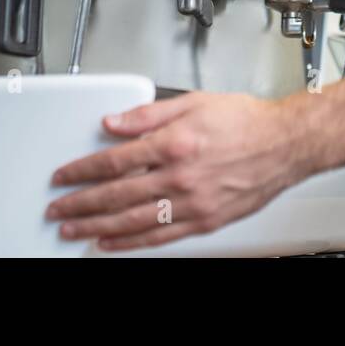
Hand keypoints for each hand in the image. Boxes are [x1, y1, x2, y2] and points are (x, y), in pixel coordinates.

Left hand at [45, 91, 307, 250]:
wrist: (286, 145)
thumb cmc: (247, 121)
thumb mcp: (193, 103)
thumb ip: (148, 115)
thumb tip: (113, 122)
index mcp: (174, 143)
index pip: (114, 160)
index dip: (83, 170)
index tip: (65, 175)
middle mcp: (180, 176)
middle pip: (117, 194)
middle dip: (80, 202)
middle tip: (58, 208)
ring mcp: (192, 203)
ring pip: (133, 219)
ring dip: (97, 225)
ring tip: (73, 229)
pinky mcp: (205, 221)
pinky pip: (160, 236)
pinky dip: (131, 242)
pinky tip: (111, 242)